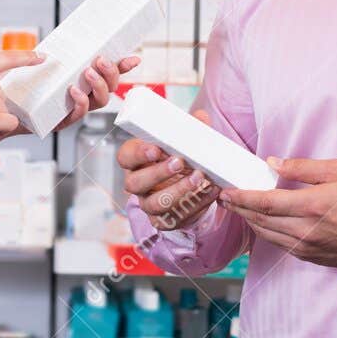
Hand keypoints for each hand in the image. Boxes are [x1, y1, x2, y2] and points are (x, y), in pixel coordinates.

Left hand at [0, 55, 139, 166]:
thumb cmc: (13, 87)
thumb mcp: (33, 65)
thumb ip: (48, 54)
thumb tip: (57, 37)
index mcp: (79, 81)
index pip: (106, 72)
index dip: (122, 65)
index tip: (134, 55)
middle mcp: (79, 97)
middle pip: (109, 87)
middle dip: (111, 73)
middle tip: (100, 59)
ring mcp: (70, 111)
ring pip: (98, 102)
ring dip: (97, 86)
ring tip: (88, 72)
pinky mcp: (58, 123)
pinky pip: (75, 115)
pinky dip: (79, 102)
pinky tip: (73, 91)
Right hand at [116, 108, 222, 231]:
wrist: (188, 187)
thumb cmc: (179, 158)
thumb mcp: (182, 142)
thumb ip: (190, 130)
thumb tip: (201, 117)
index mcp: (135, 161)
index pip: (125, 157)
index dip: (138, 154)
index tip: (155, 149)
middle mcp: (137, 184)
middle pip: (135, 183)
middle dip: (157, 173)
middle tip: (179, 162)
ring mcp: (148, 204)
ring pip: (154, 204)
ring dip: (177, 191)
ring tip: (199, 178)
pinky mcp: (163, 220)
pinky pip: (175, 217)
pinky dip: (196, 204)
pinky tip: (211, 192)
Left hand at [218, 156, 336, 267]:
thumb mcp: (336, 171)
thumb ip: (301, 167)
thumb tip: (272, 163)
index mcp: (311, 205)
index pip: (265, 202)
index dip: (241, 197)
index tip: (226, 191)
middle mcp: (304, 229)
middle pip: (259, 219)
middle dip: (238, 208)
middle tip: (224, 197)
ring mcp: (304, 245)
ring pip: (265, 234)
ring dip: (248, 220)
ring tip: (237, 207)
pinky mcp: (306, 255)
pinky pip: (276, 243)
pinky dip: (264, 231)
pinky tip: (259, 220)